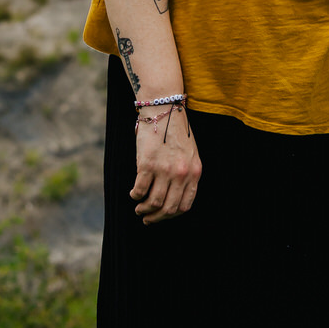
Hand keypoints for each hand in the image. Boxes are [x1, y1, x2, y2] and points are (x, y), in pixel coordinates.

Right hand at [131, 106, 200, 223]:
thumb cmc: (175, 131)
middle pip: (169, 208)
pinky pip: (140, 190)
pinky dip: (135, 196)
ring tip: (139, 208)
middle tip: (147, 219)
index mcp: (195, 171)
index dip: (172, 215)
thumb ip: (185, 174)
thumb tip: (172, 198)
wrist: (164, 109)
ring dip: (144, 210)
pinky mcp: (148, 164)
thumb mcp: (190, 154)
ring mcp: (165, 169)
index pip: (185, 205)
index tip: (163, 216)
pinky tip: (134, 194)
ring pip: (154, 203)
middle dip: (156, 218)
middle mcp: (181, 173)